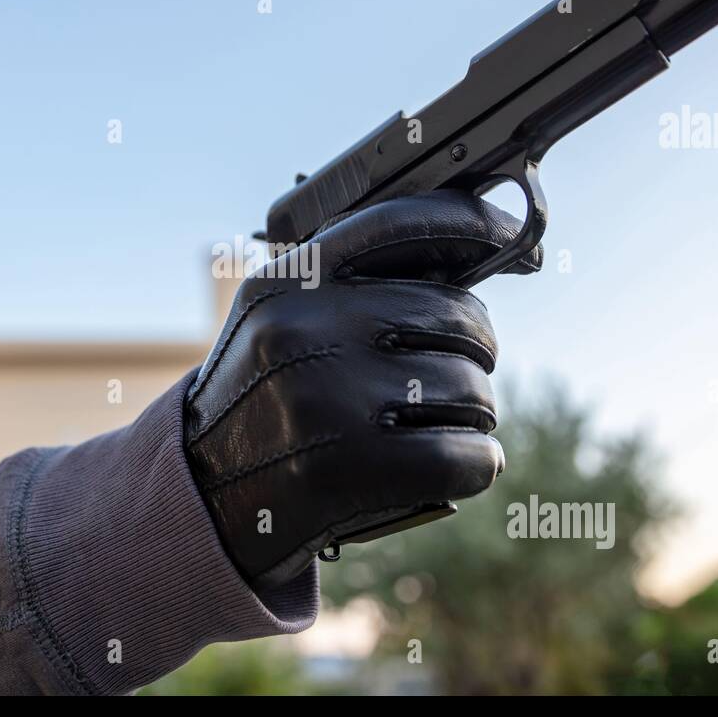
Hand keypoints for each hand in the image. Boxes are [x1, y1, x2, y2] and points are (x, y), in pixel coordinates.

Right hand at [184, 189, 540, 589]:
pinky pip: (466, 456)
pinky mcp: (346, 469)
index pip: (400, 223)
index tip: (512, 234)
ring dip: (473, 415)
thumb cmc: (267, 399)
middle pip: (459, 317)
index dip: (471, 222)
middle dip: (476, 351)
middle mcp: (303, 328)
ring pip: (472, 390)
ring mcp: (323, 398)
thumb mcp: (282, 320)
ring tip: (437, 428)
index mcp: (288, 281)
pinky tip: (456, 467)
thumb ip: (354, 285)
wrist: (204, 494)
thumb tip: (471, 257)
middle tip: (458, 376)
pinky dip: (477, 465)